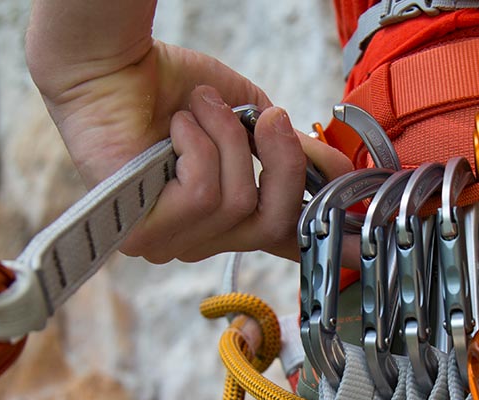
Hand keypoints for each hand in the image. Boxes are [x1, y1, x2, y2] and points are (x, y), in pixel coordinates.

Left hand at [25, 1, 350, 262]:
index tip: (367, 253)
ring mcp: (171, 243)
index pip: (284, 246)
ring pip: (238, 205)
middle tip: (265, 118)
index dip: (331, 252)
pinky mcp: (143, 235)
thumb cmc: (173, 90)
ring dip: (224, 141)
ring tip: (196, 112)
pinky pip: (202, 197)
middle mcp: (201, 241)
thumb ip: (294, 153)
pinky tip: (172, 131)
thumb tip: (343, 174)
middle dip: (280, 163)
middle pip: (274, 224)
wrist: (111, 67)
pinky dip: (195, 147)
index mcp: (228, 218)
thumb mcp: (253, 121)